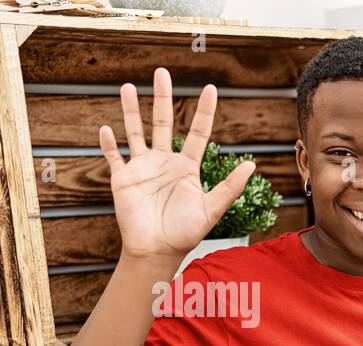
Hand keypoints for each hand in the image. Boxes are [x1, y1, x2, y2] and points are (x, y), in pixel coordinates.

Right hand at [98, 67, 255, 261]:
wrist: (158, 251)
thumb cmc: (186, 233)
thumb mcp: (212, 208)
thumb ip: (229, 186)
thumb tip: (251, 164)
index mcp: (187, 167)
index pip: (197, 132)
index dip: (204, 111)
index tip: (209, 88)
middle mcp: (164, 162)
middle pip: (162, 122)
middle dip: (162, 98)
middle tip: (162, 72)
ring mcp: (142, 168)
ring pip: (135, 132)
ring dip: (131, 110)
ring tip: (128, 87)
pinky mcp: (123, 179)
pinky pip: (113, 156)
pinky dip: (108, 143)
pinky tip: (106, 128)